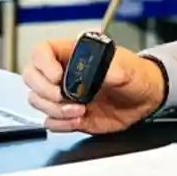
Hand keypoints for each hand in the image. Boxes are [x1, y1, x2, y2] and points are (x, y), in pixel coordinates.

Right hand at [22, 39, 165, 133]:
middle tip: (62, 96)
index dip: (43, 63)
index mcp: (73, 54)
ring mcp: (64, 95)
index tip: (57, 76)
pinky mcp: (68, 115)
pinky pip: (50, 121)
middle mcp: (63, 73)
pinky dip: (60, 124)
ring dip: (54, 109)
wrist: (145, 99)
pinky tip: (78, 120)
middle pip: (31, 76)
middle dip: (44, 90)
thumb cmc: (135, 75)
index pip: (42, 51)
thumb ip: (114, 70)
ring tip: (79, 110)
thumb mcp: (128, 68)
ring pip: (37, 100)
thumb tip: (105, 72)